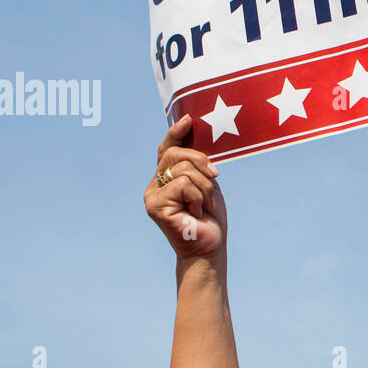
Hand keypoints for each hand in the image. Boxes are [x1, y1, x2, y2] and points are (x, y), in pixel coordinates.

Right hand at [144, 115, 226, 258]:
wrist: (209, 247)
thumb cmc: (210, 218)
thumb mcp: (207, 185)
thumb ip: (198, 166)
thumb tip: (196, 140)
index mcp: (166, 178)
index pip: (167, 150)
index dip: (176, 133)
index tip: (189, 120)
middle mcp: (155, 185)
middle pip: (176, 154)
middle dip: (201, 162)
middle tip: (215, 176)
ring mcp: (152, 195)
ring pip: (184, 169)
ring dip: (205, 187)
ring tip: (205, 205)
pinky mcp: (155, 205)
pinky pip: (183, 184)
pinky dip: (198, 197)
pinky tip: (197, 213)